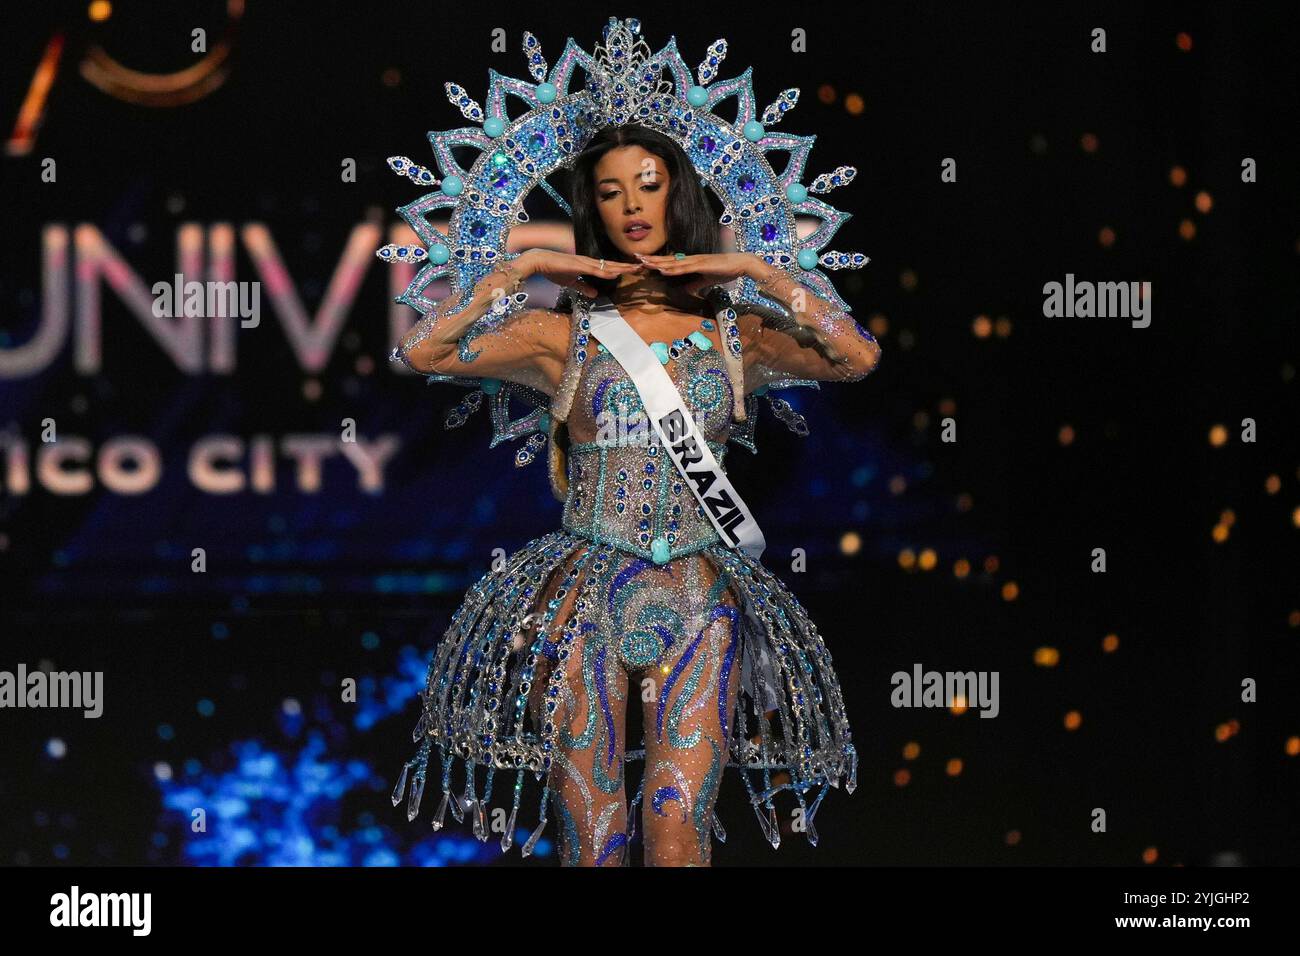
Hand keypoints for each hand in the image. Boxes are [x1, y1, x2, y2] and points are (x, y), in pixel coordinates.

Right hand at [520, 249, 640, 297]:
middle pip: (613, 265)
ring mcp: (585, 262)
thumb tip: (595, 294)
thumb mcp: (571, 282)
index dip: (622, 269)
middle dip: (628, 266)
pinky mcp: (578, 265)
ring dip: (621, 268)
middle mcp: (590, 262)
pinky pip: (594, 270)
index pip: (609, 268)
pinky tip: (614, 273)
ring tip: (635, 268)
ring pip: (607, 266)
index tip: (635, 270)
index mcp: (589, 266)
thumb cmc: (553, 270)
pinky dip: (605, 272)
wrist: (540, 262)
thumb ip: (583, 287)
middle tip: (644, 266)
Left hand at [632, 252, 760, 294]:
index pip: (670, 262)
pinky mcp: (701, 265)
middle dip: (651, 259)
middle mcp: (691, 259)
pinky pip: (684, 268)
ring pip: (672, 262)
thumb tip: (685, 290)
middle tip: (635, 257)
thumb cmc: (725, 270)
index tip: (643, 261)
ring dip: (657, 262)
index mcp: (691, 262)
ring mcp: (695, 261)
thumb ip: (695, 284)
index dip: (657, 261)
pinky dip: (672, 269)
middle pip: (667, 259)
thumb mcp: (706, 280)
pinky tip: (662, 269)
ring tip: (643, 262)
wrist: (740, 264)